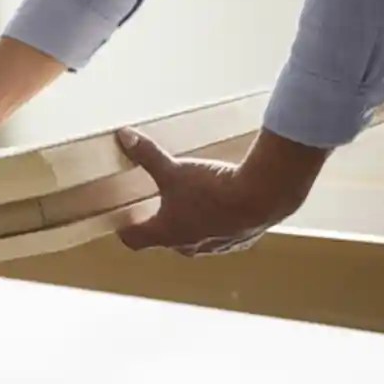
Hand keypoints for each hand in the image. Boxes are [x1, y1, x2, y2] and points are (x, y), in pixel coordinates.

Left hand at [114, 126, 328, 256]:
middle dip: (159, 224)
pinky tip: (223, 205)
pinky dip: (218, 223)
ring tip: (191, 202)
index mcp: (167, 233)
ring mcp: (216, 247)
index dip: (126, 231)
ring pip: (195, 239)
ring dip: (190, 224)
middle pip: (165, 239)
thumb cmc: (212, 188)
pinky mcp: (240, 241)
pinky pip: (222, 235)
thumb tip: (124, 136)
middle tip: (154, 206)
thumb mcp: (175, 169)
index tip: (121, 222)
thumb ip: (147, 155)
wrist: (262, 198)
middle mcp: (189, 246)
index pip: (135, 240)